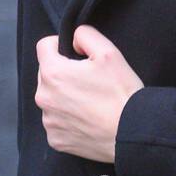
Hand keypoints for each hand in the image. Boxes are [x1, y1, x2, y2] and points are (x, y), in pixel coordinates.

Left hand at [34, 25, 143, 164]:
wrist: (131, 132)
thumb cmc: (121, 93)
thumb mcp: (109, 51)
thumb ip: (85, 35)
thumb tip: (74, 39)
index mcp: (53, 73)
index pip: (44, 46)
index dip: (62, 44)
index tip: (78, 54)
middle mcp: (44, 98)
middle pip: (47, 74)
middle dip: (64, 72)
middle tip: (90, 80)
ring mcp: (49, 121)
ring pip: (52, 98)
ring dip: (65, 96)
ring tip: (91, 101)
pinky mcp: (56, 140)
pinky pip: (57, 122)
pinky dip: (69, 119)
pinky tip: (88, 118)